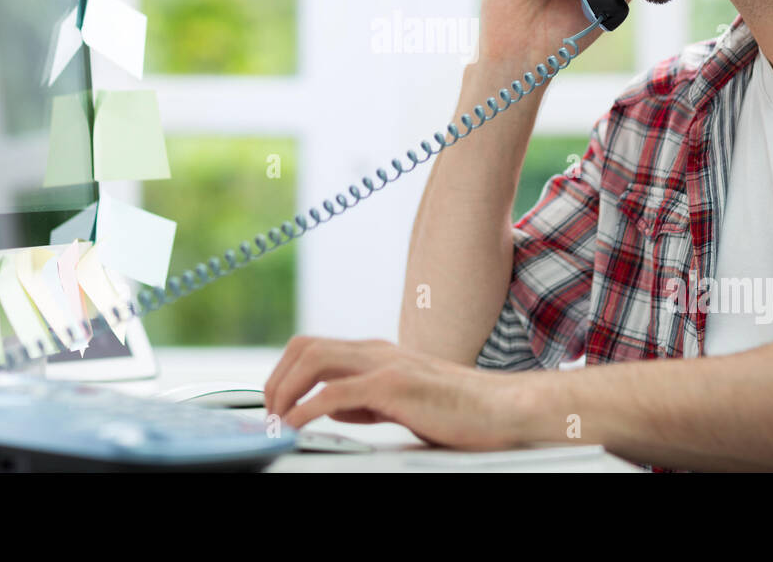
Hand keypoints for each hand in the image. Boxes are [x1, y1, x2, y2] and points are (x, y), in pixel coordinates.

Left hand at [263, 336, 528, 449]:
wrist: (503, 408)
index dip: (284, 374)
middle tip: (270, 414)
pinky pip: (334, 394)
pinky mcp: (394, 386)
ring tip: (278, 419)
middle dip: (276, 379)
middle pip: (305, 346)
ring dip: (284, 390)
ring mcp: (385, 364)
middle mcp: (376, 351)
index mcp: (376, 354)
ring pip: (313, 359)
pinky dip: (306, 410)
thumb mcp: (401, 403)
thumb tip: (330, 409)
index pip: (314, 348)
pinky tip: (298, 426)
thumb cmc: (458, 410)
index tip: (275, 406)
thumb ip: (365, 402)